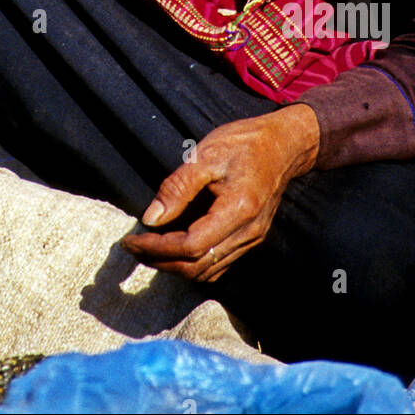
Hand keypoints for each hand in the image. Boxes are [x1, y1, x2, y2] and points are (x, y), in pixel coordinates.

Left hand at [122, 106, 319, 281]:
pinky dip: (192, 262)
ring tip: (147, 249)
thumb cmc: (244, 143)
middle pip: (198, 266)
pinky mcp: (250, 238)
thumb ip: (178, 188)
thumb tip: (151, 219)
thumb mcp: (206, 155)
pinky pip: (218, 263)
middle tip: (133, 248)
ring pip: (208, 270)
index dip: (157, 248)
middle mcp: (248, 233)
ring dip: (175, 266)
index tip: (131, 240)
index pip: (191, 246)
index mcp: (238, 210)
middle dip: (161, 262)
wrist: (283, 145)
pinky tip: (173, 247)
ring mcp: (252, 239)